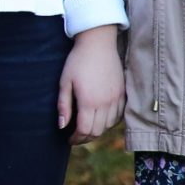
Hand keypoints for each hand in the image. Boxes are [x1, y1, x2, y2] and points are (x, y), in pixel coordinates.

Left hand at [57, 25, 122, 141]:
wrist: (98, 44)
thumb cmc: (77, 62)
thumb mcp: (65, 82)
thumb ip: (63, 105)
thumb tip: (62, 126)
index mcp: (89, 101)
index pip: (85, 130)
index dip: (76, 138)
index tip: (69, 139)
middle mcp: (105, 103)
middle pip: (98, 131)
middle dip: (86, 137)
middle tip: (76, 137)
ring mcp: (116, 98)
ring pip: (109, 125)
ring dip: (98, 130)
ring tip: (87, 128)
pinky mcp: (123, 93)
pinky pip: (119, 116)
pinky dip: (110, 122)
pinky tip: (101, 119)